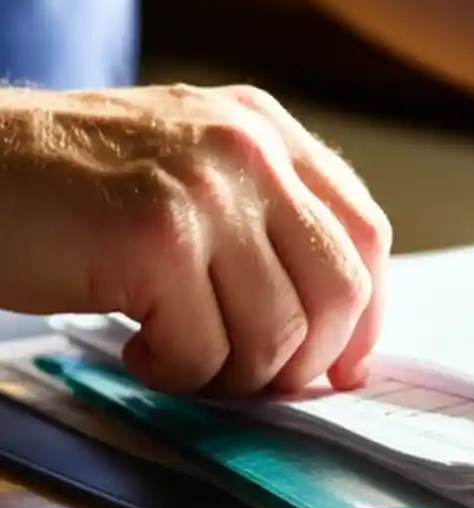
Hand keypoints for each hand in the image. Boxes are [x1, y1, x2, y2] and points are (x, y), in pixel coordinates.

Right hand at [0, 84, 391, 394]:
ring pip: (278, 332)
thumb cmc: (72, 182)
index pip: (366, 232)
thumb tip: (337, 325)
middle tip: (256, 378)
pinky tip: (140, 349)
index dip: (367, 313)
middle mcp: (249, 150)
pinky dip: (176, 373)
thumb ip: (266, 217)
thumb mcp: (191, 164)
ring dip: (233, 374)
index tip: (345, 363)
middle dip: (305, 359)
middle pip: (339, 288)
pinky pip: (206, 352)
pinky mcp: (156, 241)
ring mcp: (206, 192)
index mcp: (267, 129)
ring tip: (183, 358)